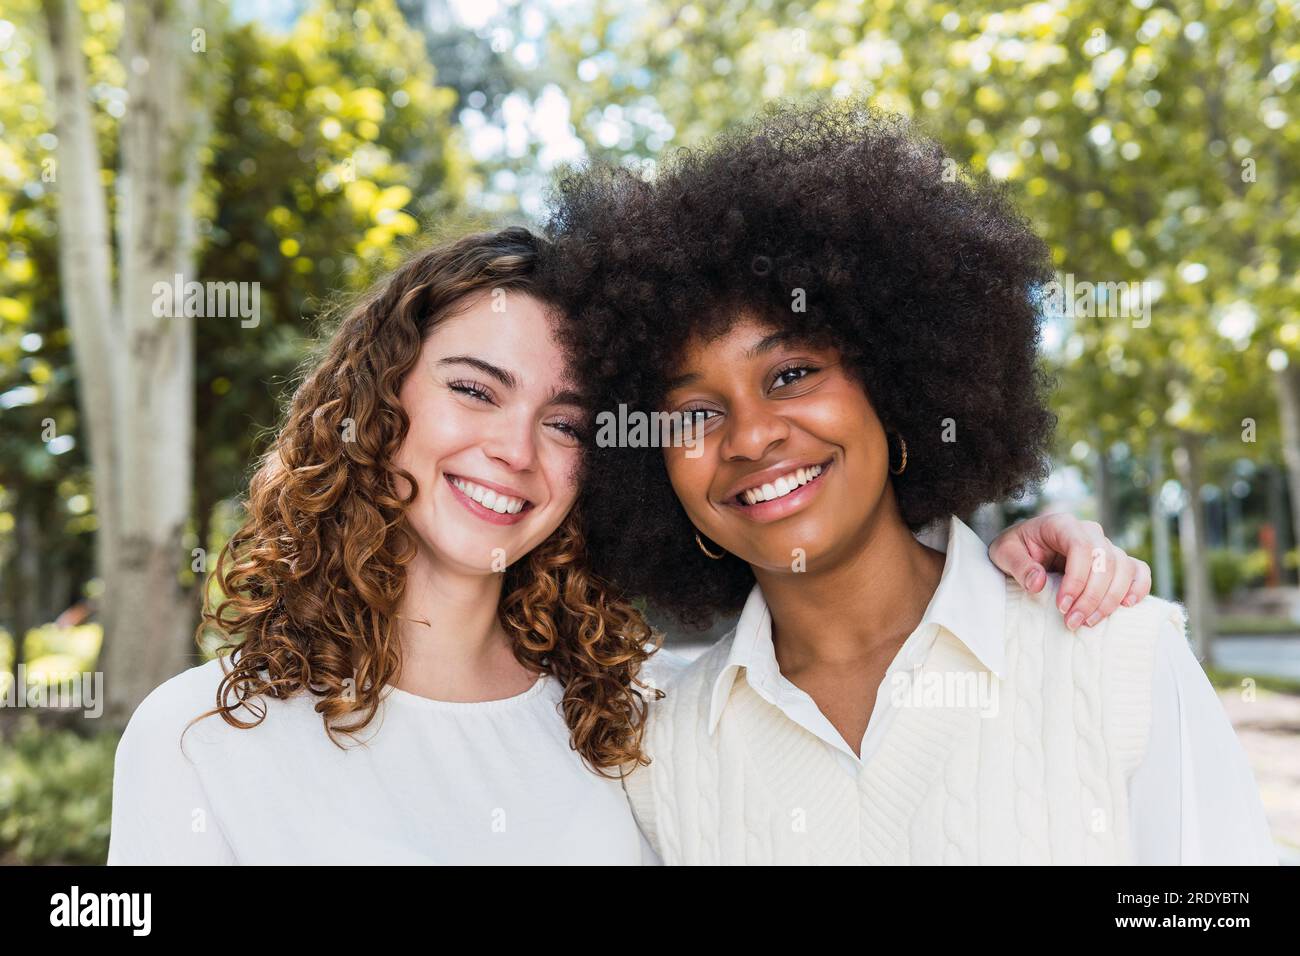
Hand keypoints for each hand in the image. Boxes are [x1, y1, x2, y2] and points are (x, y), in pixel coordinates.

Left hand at [988, 514, 1151, 629]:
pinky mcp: (1115, 561)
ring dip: (1111, 599)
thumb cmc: (1015, 548)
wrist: (1024, 548)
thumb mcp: (1004, 553)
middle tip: (1073, 622)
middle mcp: (1089, 531)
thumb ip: (1019, 565)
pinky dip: (1138, 587)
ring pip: (1124, 568)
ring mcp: (1105, 545)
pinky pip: (1139, 570)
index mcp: (1061, 524)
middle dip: (1091, 596)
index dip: (1076, 579)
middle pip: (1105, 560)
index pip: (1081, 547)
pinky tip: (1126, 606)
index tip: (1062, 606)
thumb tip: (1038, 583)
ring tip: (1089, 622)